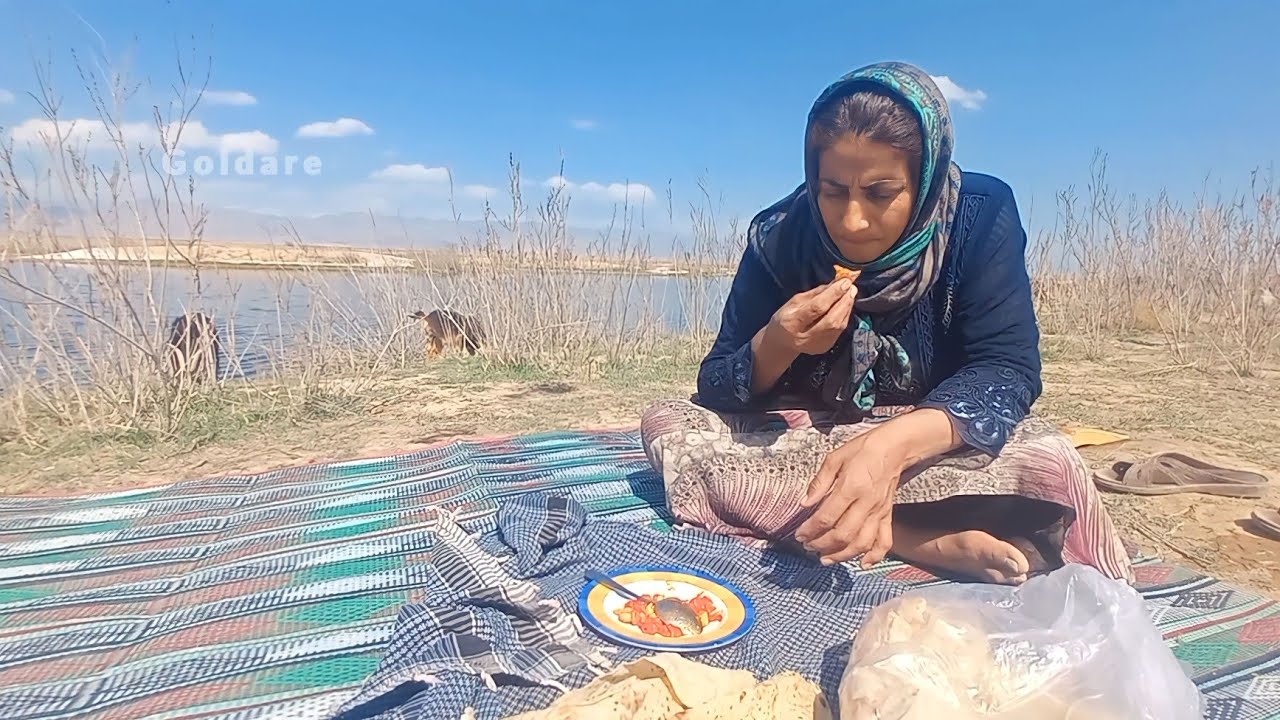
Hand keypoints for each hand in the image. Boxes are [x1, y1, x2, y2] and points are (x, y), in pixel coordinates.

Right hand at [764, 275, 857, 355]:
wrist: (782, 342)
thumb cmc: (786, 318)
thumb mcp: (794, 302)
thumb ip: (815, 293)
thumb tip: (835, 283)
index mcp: (792, 322)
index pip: (816, 308)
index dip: (833, 294)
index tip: (845, 282)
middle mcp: (805, 336)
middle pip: (831, 320)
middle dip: (844, 302)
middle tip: (851, 287)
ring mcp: (816, 344)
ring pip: (838, 326)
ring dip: (847, 308)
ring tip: (850, 295)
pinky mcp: (825, 347)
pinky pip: (840, 330)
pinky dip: (845, 316)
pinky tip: (846, 306)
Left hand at [794, 428, 904, 567]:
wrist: (894, 447)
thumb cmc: (862, 450)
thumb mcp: (834, 459)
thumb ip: (819, 483)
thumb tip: (804, 503)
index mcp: (851, 487)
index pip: (827, 517)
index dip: (810, 530)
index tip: (799, 535)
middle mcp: (866, 503)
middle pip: (843, 534)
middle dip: (822, 545)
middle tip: (808, 546)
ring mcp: (879, 511)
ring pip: (862, 543)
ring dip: (843, 555)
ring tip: (826, 559)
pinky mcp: (888, 515)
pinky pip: (885, 540)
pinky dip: (875, 556)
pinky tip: (863, 564)